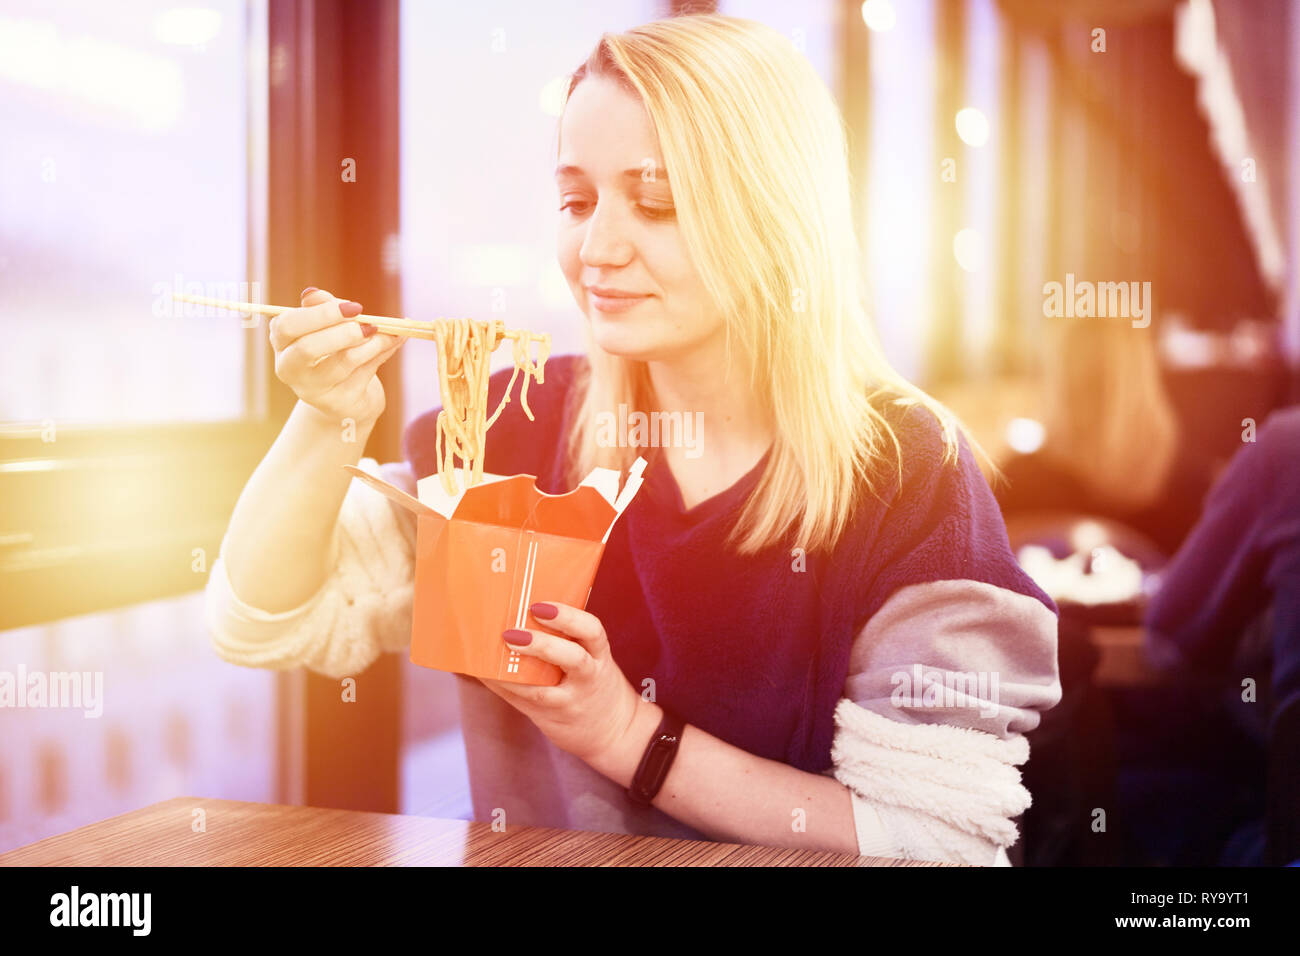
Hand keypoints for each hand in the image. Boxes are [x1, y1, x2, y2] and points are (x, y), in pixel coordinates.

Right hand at [269, 286, 404, 427]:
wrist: (348, 398)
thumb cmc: (334, 351)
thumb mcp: (328, 326)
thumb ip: (325, 307)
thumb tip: (313, 293)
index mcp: (281, 342)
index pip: (287, 325)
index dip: (320, 313)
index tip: (352, 307)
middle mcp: (289, 368)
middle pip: (307, 348)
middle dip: (343, 332)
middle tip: (369, 323)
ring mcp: (312, 390)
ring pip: (344, 361)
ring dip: (371, 342)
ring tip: (384, 331)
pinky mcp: (338, 403)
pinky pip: (365, 372)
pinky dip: (382, 351)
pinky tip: (393, 340)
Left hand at [480, 602, 649, 770]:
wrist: (615, 730)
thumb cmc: (593, 681)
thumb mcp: (594, 656)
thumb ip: (570, 637)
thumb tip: (523, 606)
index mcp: (599, 654)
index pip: (592, 631)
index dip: (568, 616)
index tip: (540, 606)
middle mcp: (589, 677)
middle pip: (573, 659)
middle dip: (542, 644)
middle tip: (511, 632)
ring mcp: (571, 701)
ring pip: (544, 690)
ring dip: (514, 673)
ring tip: (491, 658)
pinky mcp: (553, 717)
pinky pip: (525, 702)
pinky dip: (503, 687)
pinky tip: (484, 674)